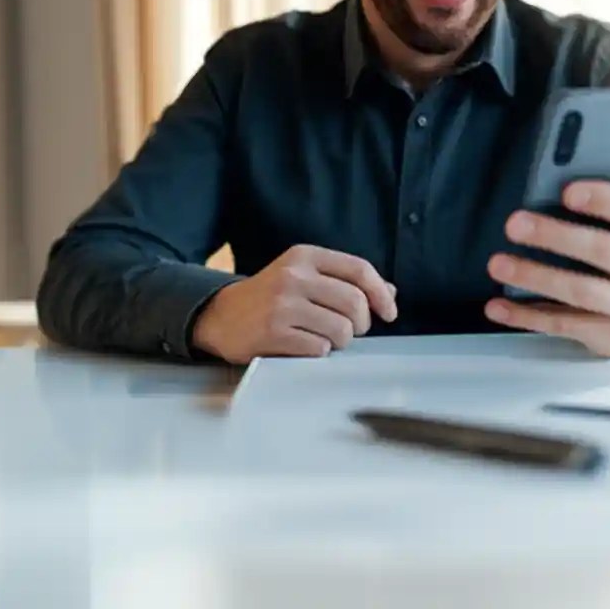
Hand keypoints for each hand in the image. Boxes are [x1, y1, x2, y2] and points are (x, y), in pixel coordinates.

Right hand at [192, 245, 397, 363]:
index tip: (390, 313)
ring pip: (341, 329)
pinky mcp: (272, 332)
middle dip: (361, 324)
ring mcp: (281, 304)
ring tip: (323, 339)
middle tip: (350, 331)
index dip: (381, 293)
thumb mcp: (304, 277)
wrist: (220, 316)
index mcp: (305, 256)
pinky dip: (319, 352)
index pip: (359, 269)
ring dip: (340, 341)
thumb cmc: (270, 298)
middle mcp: (293, 275)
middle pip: (355, 303)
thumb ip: (344, 281)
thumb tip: (389, 292)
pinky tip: (304, 346)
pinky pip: (319, 348)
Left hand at [484, 159, 609, 356]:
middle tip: (514, 224)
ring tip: (497, 264)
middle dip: (556, 236)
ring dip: (535, 276)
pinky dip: (526, 316)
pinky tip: (496, 306)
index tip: (566, 191)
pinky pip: (563, 325)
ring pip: (580, 291)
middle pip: (603, 250)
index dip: (605, 200)